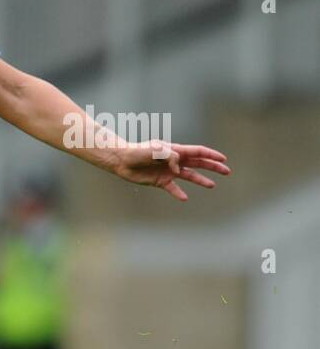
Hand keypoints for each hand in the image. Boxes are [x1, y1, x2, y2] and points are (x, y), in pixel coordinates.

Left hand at [111, 140, 230, 201]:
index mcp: (176, 150)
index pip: (198, 152)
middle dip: (212, 167)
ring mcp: (168, 171)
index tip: (223, 159)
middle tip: (227, 171)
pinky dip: (178, 193)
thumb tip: (179, 169)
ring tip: (212, 185)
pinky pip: (172, 188)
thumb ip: (171, 157)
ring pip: (189, 176)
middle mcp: (175, 161)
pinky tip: (184, 198)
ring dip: (200, 180)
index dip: (211, 155)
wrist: (122, 160)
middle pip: (198, 163)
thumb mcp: (156, 149)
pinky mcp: (160, 181)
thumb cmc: (138, 152)